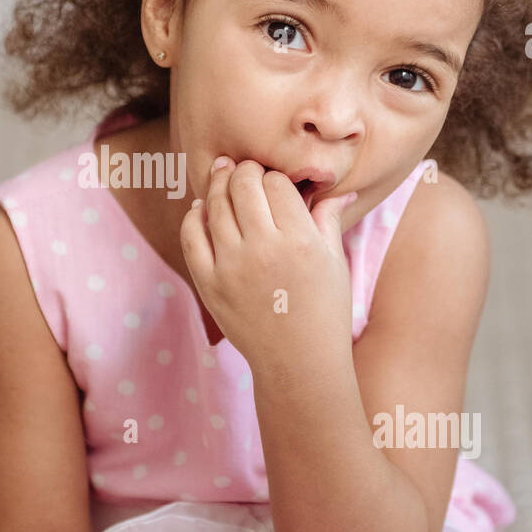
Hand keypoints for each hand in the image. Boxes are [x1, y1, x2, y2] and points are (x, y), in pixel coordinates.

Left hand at [181, 156, 357, 371]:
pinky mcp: (209, 283)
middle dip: (245, 170)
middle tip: (245, 167)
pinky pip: (191, 236)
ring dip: (219, 184)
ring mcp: (231, 266)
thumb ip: (328, 220)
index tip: (275, 180)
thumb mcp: (335, 263)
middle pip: (243, 185)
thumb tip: (340, 190)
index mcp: (300, 240)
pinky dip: (194, 216)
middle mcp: (263, 249)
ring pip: (215, 205)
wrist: (298, 363)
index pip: (276, 183)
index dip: (275, 176)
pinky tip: (202, 209)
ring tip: (223, 174)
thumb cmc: (325, 312)